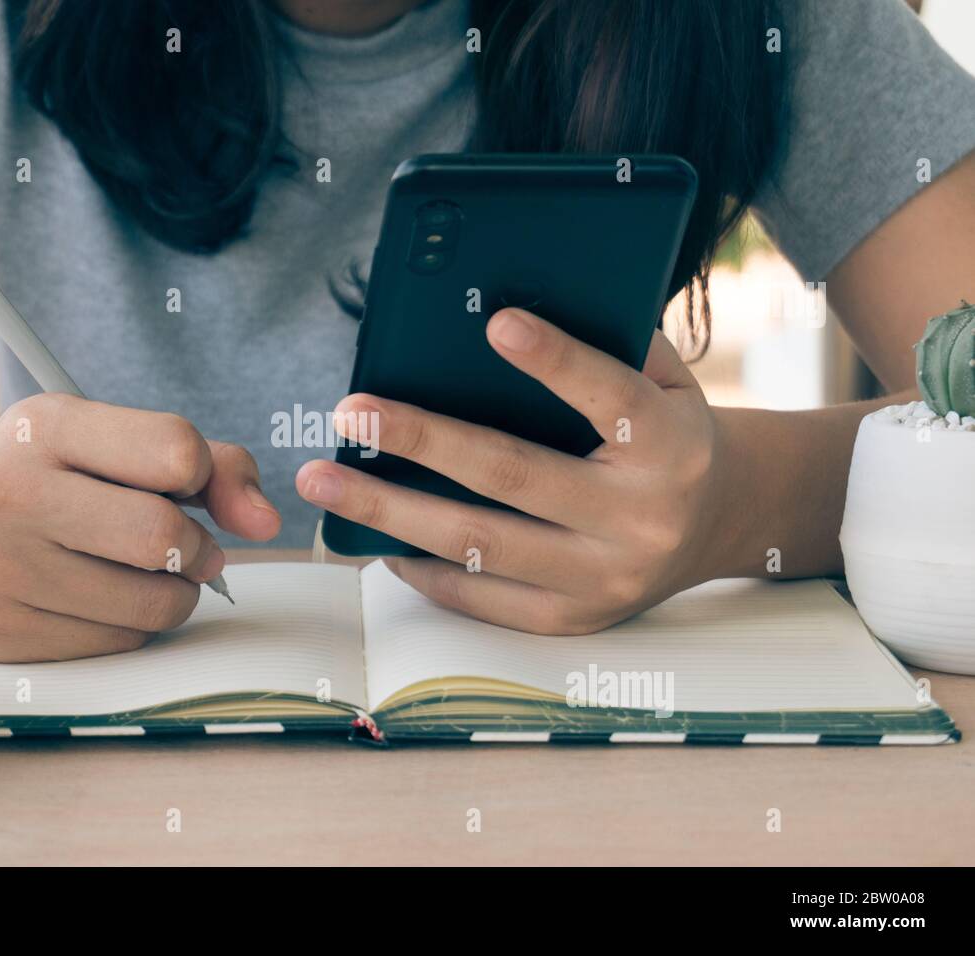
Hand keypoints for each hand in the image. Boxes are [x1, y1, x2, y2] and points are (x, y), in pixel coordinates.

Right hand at [0, 394, 280, 660]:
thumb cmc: (48, 478)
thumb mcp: (109, 441)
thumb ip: (208, 464)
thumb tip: (266, 522)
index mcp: (43, 425)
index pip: (177, 450)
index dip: (203, 473)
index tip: (187, 483)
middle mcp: (6, 491)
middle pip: (166, 534)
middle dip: (199, 546)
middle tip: (187, 546)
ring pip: (152, 602)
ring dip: (174, 594)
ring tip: (143, 573)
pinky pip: (119, 643)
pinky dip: (133, 627)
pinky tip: (100, 600)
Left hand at [297, 308, 742, 633]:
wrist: (720, 525)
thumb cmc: (667, 435)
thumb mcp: (664, 382)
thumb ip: (607, 345)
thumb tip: (497, 314)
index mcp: (670, 448)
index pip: (612, 398)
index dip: (556, 361)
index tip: (497, 321)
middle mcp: (639, 520)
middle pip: (513, 477)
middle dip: (421, 442)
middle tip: (348, 413)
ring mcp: (603, 580)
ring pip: (478, 545)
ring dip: (388, 514)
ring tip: (322, 483)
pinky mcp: (572, 621)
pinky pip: (480, 599)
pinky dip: (419, 566)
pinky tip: (372, 536)